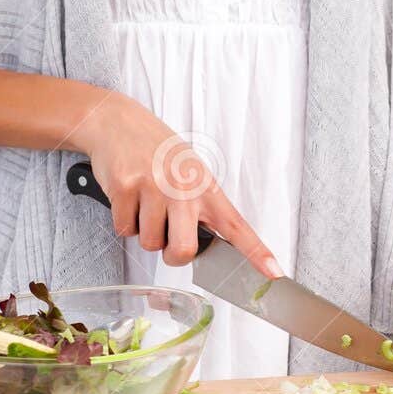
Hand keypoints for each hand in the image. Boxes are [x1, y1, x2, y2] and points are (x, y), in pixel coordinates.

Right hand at [78, 92, 280, 277]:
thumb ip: (200, 205)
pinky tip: (128, 197)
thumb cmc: (157, 150)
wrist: (119, 122)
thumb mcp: (190, 171)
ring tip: (144, 202)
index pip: (236, 225)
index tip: (273, 272)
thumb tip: (206, 244)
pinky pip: (124, 229)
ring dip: (144, 232)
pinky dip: (124, 220)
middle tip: (166, 239)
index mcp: (205, 187)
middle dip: (172, 256)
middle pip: (184, 250)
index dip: (256, 252)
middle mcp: (183, 188)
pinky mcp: (125, 187)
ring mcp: (154, 187)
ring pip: (149, 243)